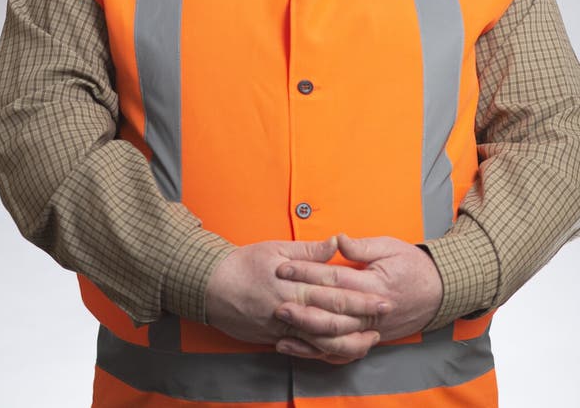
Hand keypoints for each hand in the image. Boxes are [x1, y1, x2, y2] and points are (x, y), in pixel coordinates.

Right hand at [205, 237, 380, 362]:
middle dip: (362, 319)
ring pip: (321, 340)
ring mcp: (283, 327)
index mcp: (294, 282)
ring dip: (348, 341)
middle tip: (385, 318)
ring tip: (369, 339)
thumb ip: (309, 250)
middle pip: (333, 318)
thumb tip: (336, 243)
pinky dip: (325, 352)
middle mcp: (291, 307)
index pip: (334, 290)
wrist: (210, 286)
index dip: (361, 296)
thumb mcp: (276, 248)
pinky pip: (305, 349)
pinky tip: (340, 351)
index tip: (383, 297)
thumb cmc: (244, 263)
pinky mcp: (275, 338)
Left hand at [273, 234, 442, 357]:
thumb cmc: (414, 265)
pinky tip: (299, 348)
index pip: (334, 278)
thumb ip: (361, 246)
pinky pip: (342, 352)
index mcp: (374, 284)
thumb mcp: (390, 247)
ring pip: (334, 338)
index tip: (283, 267)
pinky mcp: (371, 339)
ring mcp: (371, 330)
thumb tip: (337, 239)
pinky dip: (319, 352)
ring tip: (281, 329)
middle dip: (301, 307)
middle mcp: (371, 312)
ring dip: (306, 334)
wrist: (440, 291)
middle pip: (330, 312)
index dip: (307, 272)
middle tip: (275, 301)